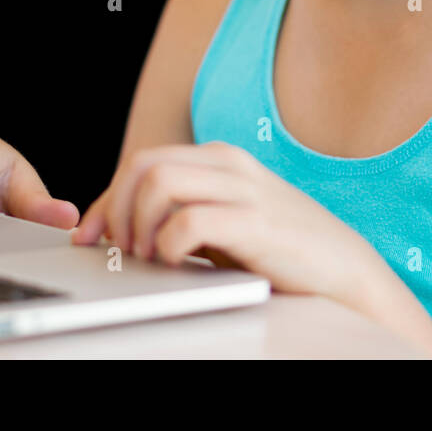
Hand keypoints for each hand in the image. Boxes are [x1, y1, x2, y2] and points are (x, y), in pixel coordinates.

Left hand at [70, 140, 382, 300]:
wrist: (344, 271)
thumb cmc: (280, 250)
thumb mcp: (225, 222)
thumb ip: (183, 214)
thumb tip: (121, 227)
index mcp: (219, 159)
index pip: (142, 161)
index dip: (106, 199)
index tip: (88, 235)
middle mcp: (229, 164)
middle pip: (144, 164)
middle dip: (116, 207)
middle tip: (116, 248)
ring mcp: (244, 190)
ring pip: (159, 182)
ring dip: (139, 223)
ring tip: (145, 256)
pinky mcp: (256, 223)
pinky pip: (189, 221)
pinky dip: (167, 244)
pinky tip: (174, 263)